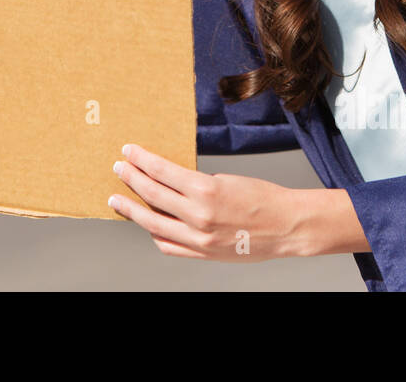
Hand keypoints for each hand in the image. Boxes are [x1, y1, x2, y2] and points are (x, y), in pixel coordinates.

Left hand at [109, 143, 318, 260]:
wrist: (287, 226)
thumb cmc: (263, 198)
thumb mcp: (226, 179)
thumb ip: (195, 184)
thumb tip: (167, 180)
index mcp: (206, 190)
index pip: (161, 171)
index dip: (141, 160)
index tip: (128, 151)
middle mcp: (199, 216)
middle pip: (152, 195)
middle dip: (131, 179)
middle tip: (118, 168)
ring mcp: (199, 239)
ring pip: (153, 223)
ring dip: (132, 210)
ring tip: (118, 200)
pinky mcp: (203, 254)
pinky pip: (169, 246)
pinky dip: (154, 234)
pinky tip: (148, 225)